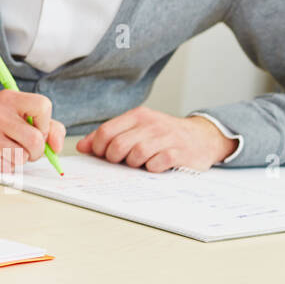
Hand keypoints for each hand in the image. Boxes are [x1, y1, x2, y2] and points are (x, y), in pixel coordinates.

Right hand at [0, 89, 65, 171]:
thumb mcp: (17, 113)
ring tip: (6, 150)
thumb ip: (47, 126)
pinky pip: (5, 169)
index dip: (46, 124)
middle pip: (35, 140)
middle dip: (36, 151)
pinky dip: (4, 166)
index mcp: (7, 98)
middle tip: (27, 149)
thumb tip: (57, 148)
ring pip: (21, 158)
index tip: (37, 129)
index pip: (43, 106)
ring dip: (19, 159)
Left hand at [76, 107, 235, 170]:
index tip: (103, 156)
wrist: (202, 137)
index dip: (98, 148)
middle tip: (121, 162)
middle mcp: (151, 124)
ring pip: (137, 153)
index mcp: (137, 116)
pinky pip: (157, 163)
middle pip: (118, 144)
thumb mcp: (137, 129)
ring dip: (133, 164)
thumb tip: (82, 147)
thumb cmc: (163, 135)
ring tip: (139, 163)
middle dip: (114, 158)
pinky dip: (152, 168)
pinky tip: (154, 166)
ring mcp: (167, 137)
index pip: (106, 131)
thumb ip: (109, 136)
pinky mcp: (180, 152)